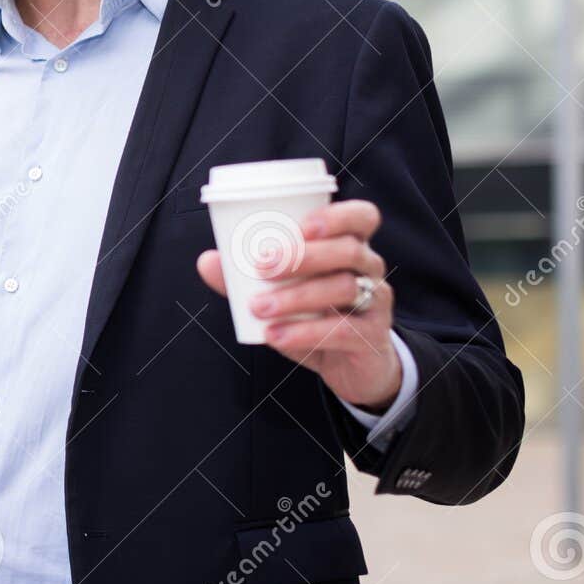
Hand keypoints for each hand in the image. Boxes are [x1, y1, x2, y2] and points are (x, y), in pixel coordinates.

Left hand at [197, 199, 401, 412]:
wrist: (354, 367)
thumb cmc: (318, 315)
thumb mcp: (285, 293)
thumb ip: (246, 278)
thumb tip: (207, 260)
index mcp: (350, 247)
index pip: (362, 217)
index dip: (337, 216)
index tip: (301, 225)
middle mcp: (369, 269)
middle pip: (349, 250)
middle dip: (303, 255)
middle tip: (261, 267)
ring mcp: (376, 303)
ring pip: (344, 287)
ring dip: (296, 296)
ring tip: (258, 307)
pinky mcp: (372, 337)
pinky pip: (342, 330)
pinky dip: (304, 333)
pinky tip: (274, 335)